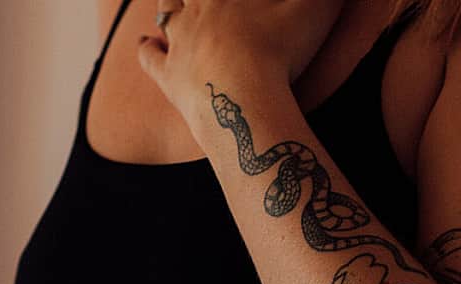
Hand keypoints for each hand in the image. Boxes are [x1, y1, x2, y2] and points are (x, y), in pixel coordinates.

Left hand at [137, 0, 343, 125]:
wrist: (246, 97)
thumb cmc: (282, 50)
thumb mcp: (316, 9)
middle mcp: (195, 12)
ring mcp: (178, 44)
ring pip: (164, 15)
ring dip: (166, 4)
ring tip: (167, 1)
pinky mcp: (169, 78)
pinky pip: (150, 59)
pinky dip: (145, 49)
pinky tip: (144, 43)